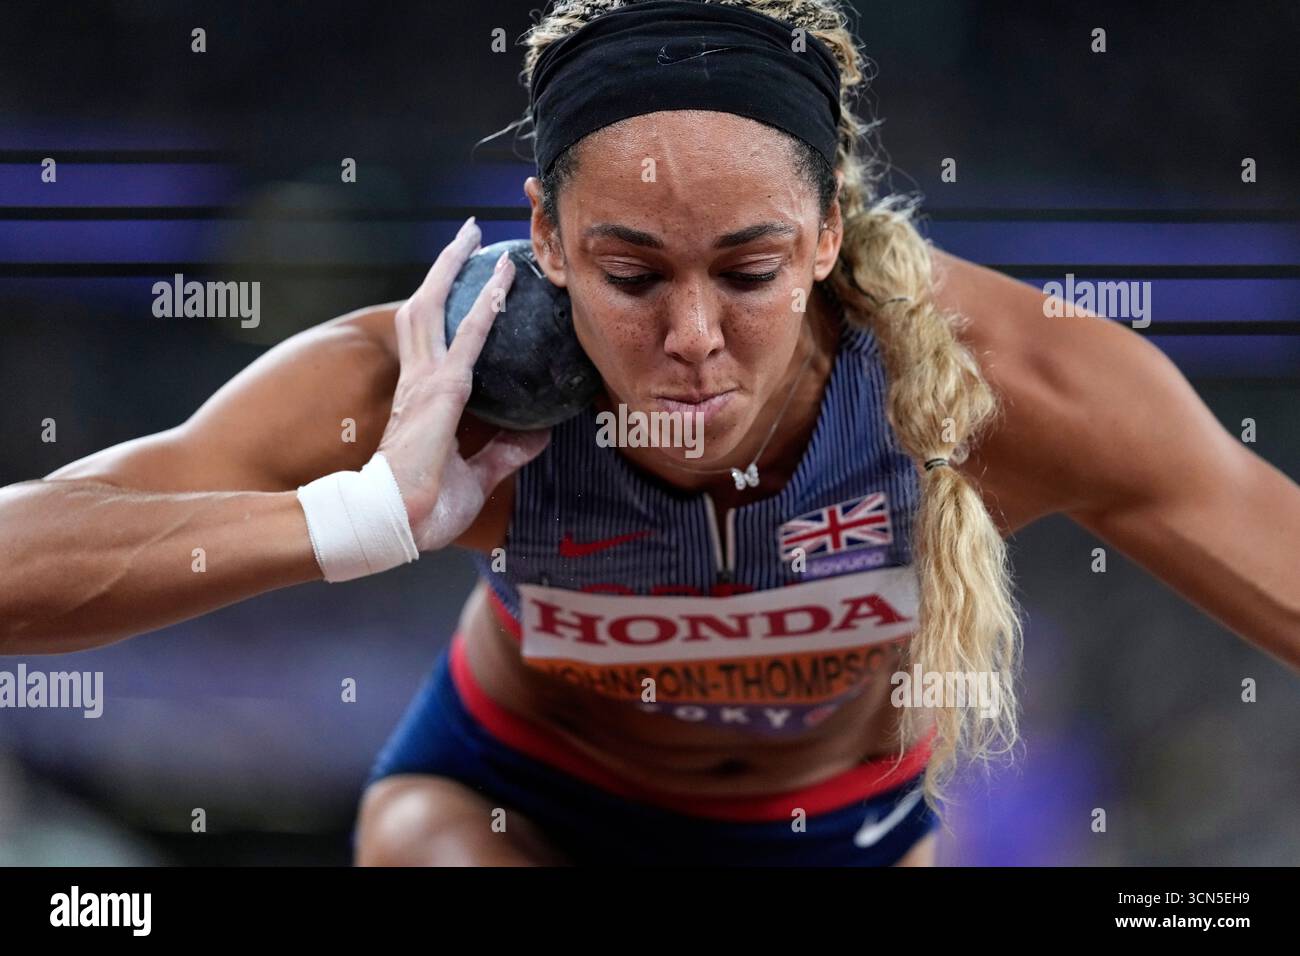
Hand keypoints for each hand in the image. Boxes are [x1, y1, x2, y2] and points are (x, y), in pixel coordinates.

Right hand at [378, 218, 550, 550]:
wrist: (395, 525)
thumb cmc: (426, 508)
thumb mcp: (478, 476)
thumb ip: (506, 452)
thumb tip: (539, 433)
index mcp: (420, 398)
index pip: (432, 340)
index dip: (446, 307)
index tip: (466, 283)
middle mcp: (417, 380)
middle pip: (425, 307)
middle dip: (444, 268)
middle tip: (466, 237)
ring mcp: (424, 382)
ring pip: (435, 306)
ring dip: (454, 267)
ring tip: (473, 235)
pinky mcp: (440, 391)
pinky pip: (468, 335)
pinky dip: (486, 304)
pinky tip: (504, 278)